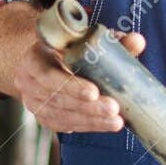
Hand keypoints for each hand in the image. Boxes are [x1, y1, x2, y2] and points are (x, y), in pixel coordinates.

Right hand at [14, 30, 143, 133]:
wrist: (43, 59)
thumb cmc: (67, 46)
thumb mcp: (83, 38)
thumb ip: (110, 40)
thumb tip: (137, 41)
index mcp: (34, 57)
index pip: (47, 74)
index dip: (70, 85)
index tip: (94, 91)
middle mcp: (28, 81)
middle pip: (57, 98)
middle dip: (88, 107)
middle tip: (113, 108)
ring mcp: (33, 101)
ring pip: (62, 115)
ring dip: (91, 120)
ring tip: (116, 121)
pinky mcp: (43, 116)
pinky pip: (64, 125)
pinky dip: (87, 125)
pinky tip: (105, 125)